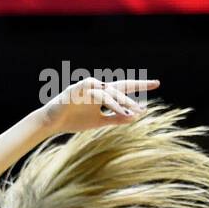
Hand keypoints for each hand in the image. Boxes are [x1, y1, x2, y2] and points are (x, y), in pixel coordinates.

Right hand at [41, 77, 159, 134]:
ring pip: (108, 92)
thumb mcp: (99, 122)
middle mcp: (97, 90)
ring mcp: (87, 89)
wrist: (51, 123)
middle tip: (145, 101)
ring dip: (121, 102)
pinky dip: (104, 96)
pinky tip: (113, 102)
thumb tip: (135, 116)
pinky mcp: (77, 90)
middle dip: (134, 93)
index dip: (140, 86)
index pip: (124, 89)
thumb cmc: (73, 121)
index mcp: (102, 96)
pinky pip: (94, 91)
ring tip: (132, 110)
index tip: (157, 84)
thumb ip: (115, 118)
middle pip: (119, 89)